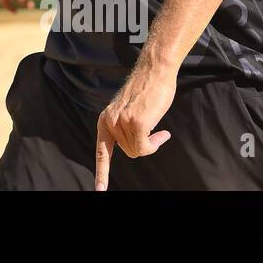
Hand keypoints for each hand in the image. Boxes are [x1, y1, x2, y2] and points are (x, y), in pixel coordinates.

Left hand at [94, 66, 175, 190]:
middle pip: (128, 153)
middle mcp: (109, 122)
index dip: (102, 173)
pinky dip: (155, 144)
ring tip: (157, 128)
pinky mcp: (136, 123)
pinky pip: (146, 148)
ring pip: (138, 151)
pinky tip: (163, 133)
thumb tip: (132, 148)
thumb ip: (123, 128)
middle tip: (154, 131)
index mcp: (104, 121)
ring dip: (150, 144)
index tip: (99, 190)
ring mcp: (122, 123)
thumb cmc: (145, 92)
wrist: (154, 72)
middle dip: (142, 145)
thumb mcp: (127, 112)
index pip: (102, 153)